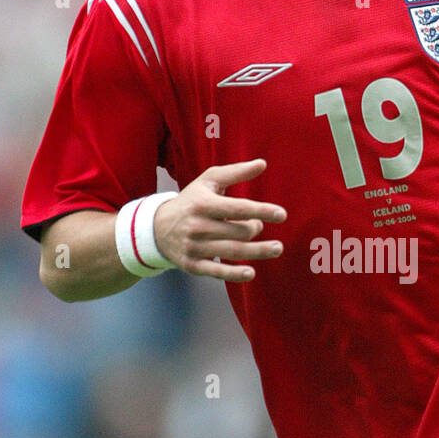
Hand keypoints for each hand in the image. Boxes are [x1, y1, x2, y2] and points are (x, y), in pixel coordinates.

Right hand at [154, 159, 285, 281]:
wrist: (157, 227)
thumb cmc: (191, 200)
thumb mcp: (209, 181)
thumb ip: (236, 172)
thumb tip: (262, 163)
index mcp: (203, 204)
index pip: (238, 208)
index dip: (261, 211)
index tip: (282, 214)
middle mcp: (198, 226)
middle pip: (239, 231)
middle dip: (255, 228)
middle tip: (258, 226)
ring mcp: (195, 247)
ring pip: (232, 251)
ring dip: (258, 251)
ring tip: (276, 248)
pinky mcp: (193, 265)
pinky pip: (217, 271)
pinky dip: (234, 274)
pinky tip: (251, 273)